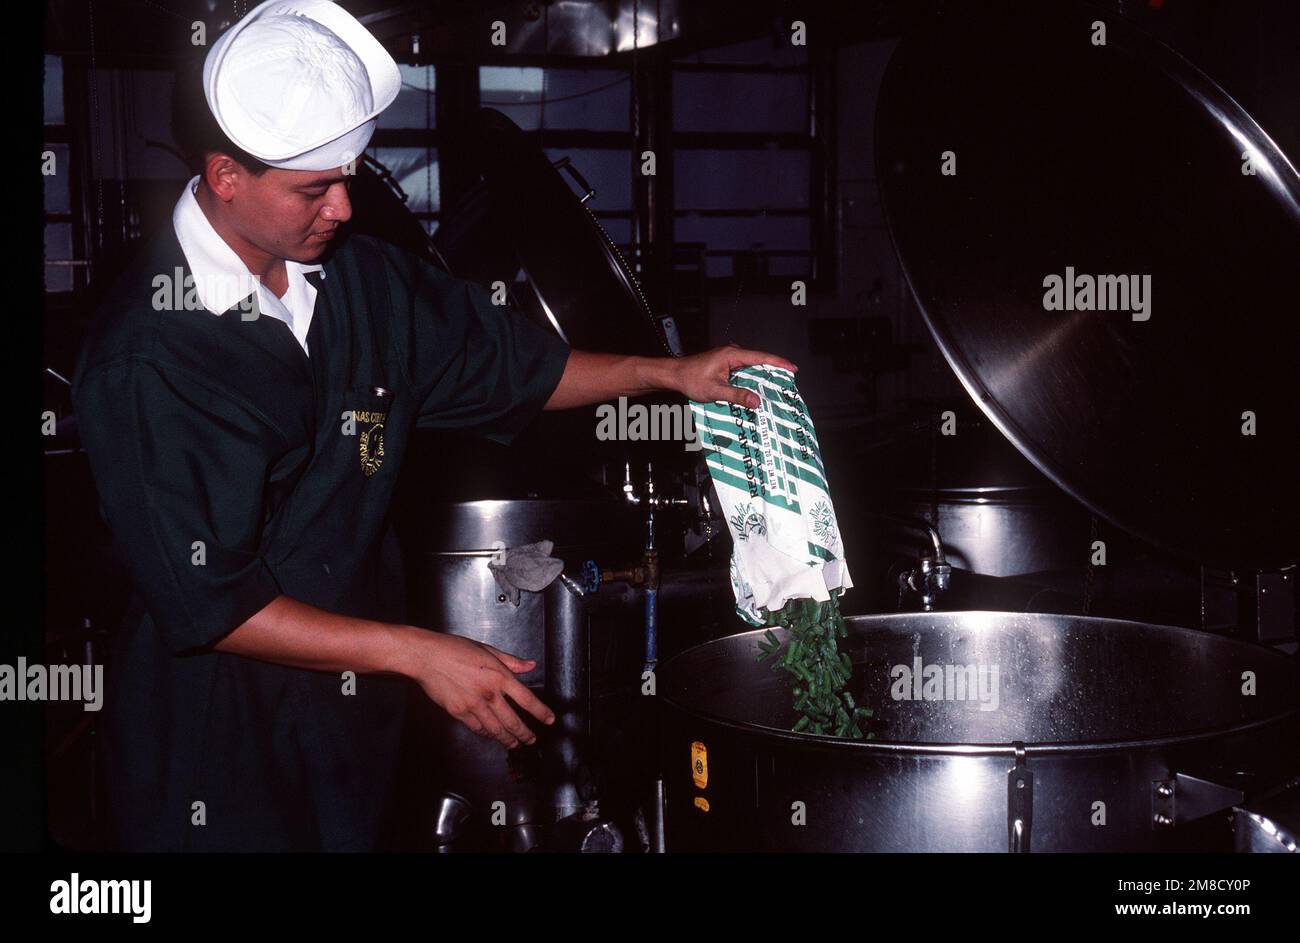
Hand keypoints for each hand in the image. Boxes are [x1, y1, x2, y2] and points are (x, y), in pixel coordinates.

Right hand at [407, 631, 554, 748]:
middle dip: (525, 734)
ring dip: (508, 739)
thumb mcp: (488, 650)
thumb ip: (511, 661)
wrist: (428, 657)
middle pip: (513, 721)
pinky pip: (477, 728)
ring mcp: (473, 705)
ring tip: (515, 744)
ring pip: (496, 730)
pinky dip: (487, 734)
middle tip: (532, 739)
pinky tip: (492, 736)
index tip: (549, 720)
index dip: (541, 712)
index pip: (527, 699)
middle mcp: (489, 693)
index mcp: (499, 675)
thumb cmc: (455, 649)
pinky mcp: (459, 712)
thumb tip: (530, 665)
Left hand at [670, 343, 797, 408]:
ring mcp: (729, 358)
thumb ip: (737, 395)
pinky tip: (756, 391)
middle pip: (759, 362)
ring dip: (762, 377)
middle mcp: (732, 353)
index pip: (761, 357)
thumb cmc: (691, 380)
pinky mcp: (725, 365)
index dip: (779, 363)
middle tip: (788, 384)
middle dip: (774, 372)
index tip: (793, 368)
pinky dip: (751, 380)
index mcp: (732, 354)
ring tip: (776, 389)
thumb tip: (756, 401)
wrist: (674, 375)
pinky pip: (743, 371)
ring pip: (751, 367)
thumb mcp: (715, 391)